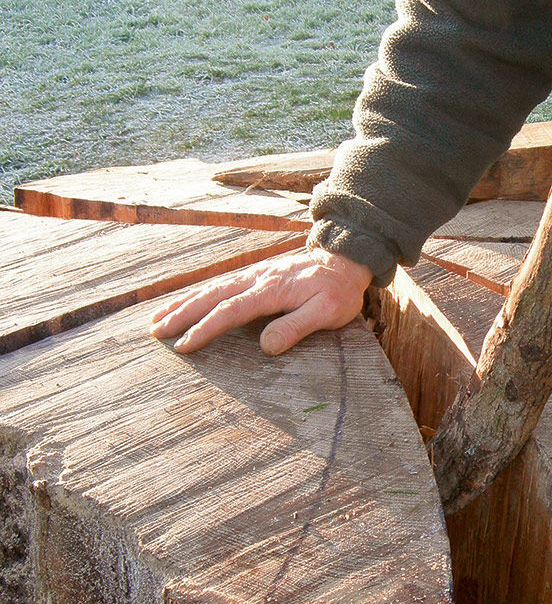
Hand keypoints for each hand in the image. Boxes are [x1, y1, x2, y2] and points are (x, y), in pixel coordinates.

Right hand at [150, 248, 372, 354]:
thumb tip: (266, 346)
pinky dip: (198, 294)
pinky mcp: (256, 275)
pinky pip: (220, 284)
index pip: (229, 312)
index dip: (205, 329)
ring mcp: (254, 275)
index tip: (183, 345)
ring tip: (157, 318)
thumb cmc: (339, 290)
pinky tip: (186, 302)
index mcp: (270, 291)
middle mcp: (256, 279)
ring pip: (211, 289)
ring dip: (183, 303)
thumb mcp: (328, 311)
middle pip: (211, 297)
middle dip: (181, 314)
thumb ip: (296, 326)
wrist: (345, 258)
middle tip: (155, 331)